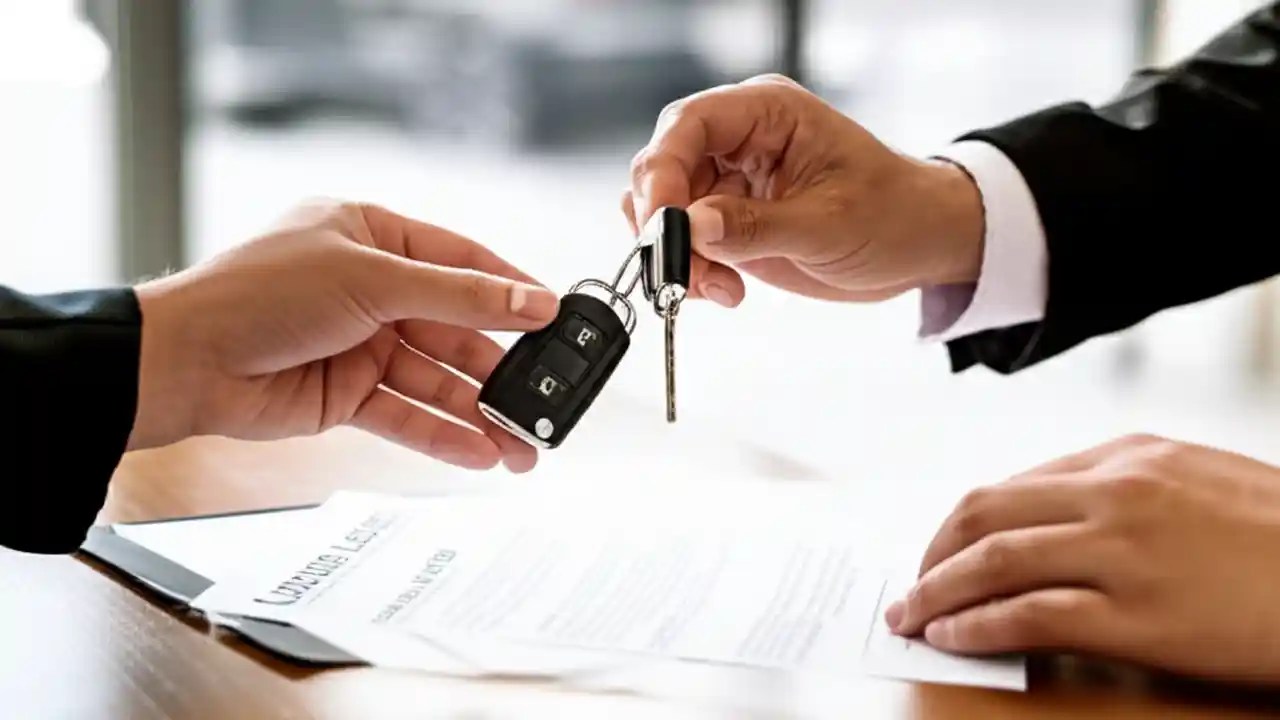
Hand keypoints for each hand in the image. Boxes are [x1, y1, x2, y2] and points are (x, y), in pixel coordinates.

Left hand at [128, 200, 558, 472]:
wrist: (185, 363)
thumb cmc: (259, 293)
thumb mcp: (372, 278)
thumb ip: (459, 295)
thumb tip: (531, 299)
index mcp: (373, 236)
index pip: (462, 262)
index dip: (510, 291)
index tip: (555, 318)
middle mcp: (371, 289)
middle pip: (455, 329)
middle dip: (500, 367)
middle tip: (545, 398)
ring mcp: (360, 343)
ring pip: (436, 379)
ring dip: (478, 411)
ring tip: (522, 443)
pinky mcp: (346, 394)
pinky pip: (406, 414)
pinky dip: (442, 434)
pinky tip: (479, 452)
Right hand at [624, 74, 984, 307]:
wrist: (918, 244)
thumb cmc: (893, 215)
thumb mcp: (828, 226)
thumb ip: (754, 226)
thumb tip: (690, 227)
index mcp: (768, 113)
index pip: (689, 124)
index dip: (663, 171)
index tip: (662, 224)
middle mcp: (741, 139)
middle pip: (664, 166)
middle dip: (664, 223)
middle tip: (680, 270)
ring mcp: (731, 179)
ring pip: (667, 209)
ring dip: (677, 256)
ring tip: (717, 288)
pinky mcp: (729, 217)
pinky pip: (683, 239)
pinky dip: (690, 270)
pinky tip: (723, 289)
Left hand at [885, 434, 1279, 684]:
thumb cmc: (1277, 533)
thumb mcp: (1198, 479)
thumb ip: (1123, 487)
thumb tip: (1053, 516)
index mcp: (1127, 456)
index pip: (1012, 485)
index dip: (963, 524)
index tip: (941, 550)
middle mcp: (1113, 493)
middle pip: (984, 514)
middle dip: (933, 552)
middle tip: (912, 585)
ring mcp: (1121, 551)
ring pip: (993, 561)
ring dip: (937, 592)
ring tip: (913, 616)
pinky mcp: (1136, 614)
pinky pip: (1028, 614)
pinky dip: (976, 625)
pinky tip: (954, 636)